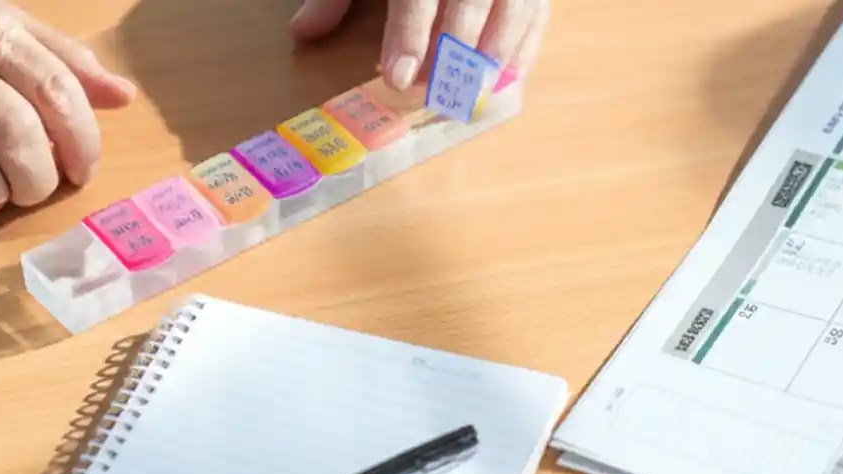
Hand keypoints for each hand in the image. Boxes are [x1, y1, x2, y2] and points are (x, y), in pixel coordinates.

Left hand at [290, 0, 548, 90]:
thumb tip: (303, 32)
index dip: (408, 34)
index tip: (397, 76)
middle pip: (472, 0)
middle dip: (455, 51)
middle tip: (438, 94)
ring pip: (515, 5)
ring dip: (498, 51)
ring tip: (475, 89)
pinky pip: (539, 11)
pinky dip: (527, 45)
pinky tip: (507, 77)